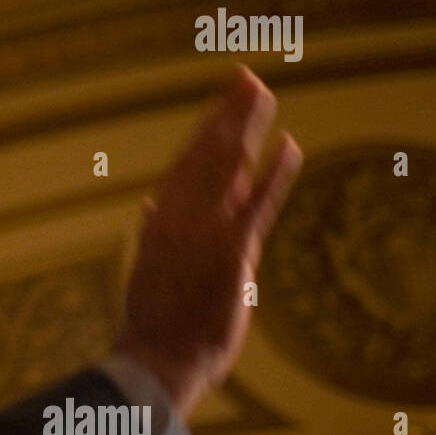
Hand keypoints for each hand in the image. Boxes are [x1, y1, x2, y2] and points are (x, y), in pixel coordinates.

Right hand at [113, 65, 303, 420]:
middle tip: (244, 77)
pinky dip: (273, 174)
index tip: (222, 101)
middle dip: (227, 113)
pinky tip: (288, 146)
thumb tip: (149, 206)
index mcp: (160, 222)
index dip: (206, 129)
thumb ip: (155, 232)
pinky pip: (256, 205)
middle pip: (207, 154)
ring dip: (245, 126)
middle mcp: (178, 218)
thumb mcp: (147, 269)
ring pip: (226, 167)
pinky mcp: (229, 253)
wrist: (154, 357)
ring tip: (260, 92)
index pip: (186, 164)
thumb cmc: (152, 321)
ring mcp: (203, 233)